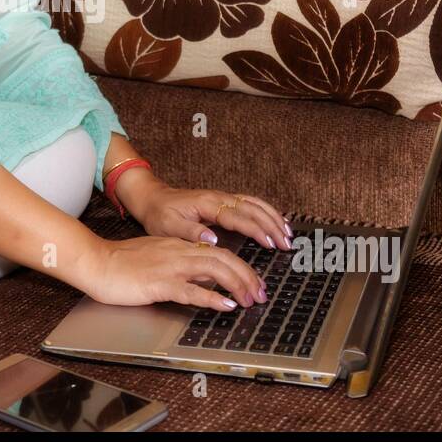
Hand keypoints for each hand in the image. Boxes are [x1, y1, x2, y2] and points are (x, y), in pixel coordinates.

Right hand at [76, 235, 267, 309]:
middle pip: (224, 258)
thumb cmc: (121, 264)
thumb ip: (180, 265)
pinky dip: (213, 298)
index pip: (219, 251)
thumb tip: (203, 278)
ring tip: (250, 300)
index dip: (241, 267)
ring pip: (215, 269)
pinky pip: (191, 290)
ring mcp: (170, 266)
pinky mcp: (159, 283)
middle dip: (247, 276)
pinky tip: (226, 305)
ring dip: (238, 284)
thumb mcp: (157, 258)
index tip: (254, 282)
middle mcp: (179, 252)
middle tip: (260, 294)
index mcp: (179, 246)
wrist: (96, 262)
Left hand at [125, 181, 291, 250]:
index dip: (256, 230)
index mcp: (207, 205)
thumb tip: (213, 239)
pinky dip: (266, 211)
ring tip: (288, 233)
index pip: (238, 217)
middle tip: (287, 243)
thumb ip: (191, 232)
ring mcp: (223, 197)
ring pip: (255, 204)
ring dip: (273, 217)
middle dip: (272, 225)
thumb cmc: (160, 214)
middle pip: (252, 209)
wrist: (152, 198)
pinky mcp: (223, 200)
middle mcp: (219, 198)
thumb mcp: (168, 227)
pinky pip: (250, 202)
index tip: (270, 243)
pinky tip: (276, 221)